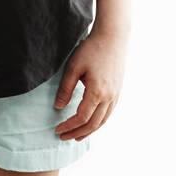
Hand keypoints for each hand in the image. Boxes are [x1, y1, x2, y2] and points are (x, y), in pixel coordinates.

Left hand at [54, 27, 126, 141]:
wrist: (113, 38)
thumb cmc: (91, 50)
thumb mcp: (73, 67)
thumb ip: (65, 89)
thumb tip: (58, 107)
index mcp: (97, 92)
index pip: (81, 117)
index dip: (69, 126)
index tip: (57, 130)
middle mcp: (110, 97)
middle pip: (93, 123)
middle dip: (78, 133)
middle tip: (64, 137)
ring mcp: (116, 95)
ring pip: (103, 120)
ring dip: (90, 130)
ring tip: (77, 136)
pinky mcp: (118, 91)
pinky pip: (109, 113)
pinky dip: (99, 122)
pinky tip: (91, 123)